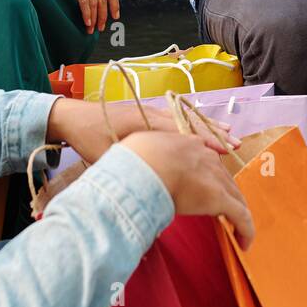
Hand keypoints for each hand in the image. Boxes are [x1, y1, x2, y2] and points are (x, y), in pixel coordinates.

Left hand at [47, 97, 239, 163]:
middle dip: (213, 134)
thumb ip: (126, 170)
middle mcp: (152, 114)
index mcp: (145, 123)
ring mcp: (151, 113)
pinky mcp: (147, 115)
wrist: (72, 117)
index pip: (181, 131)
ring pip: (185, 120)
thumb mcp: (107, 158)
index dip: (204, 141)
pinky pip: (176, 119)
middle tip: (235, 144)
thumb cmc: (88, 138)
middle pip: (189, 123)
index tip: (223, 151)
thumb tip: (144, 193)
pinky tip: (203, 131)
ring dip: (206, 128)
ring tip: (229, 135)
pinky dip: (192, 125)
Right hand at [123, 131, 255, 249]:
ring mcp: (215, 177)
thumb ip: (142, 156)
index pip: (205, 160)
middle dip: (227, 194)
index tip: (205, 187)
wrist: (142, 165)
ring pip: (235, 196)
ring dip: (238, 213)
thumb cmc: (132, 159)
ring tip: (238, 229)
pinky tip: (245, 243)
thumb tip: (131, 164)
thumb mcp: (138, 149)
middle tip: (225, 211)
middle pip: (224, 178)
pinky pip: (241, 216)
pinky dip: (246, 230)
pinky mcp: (220, 199)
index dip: (208, 175)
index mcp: (188, 144)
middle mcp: (206, 157)